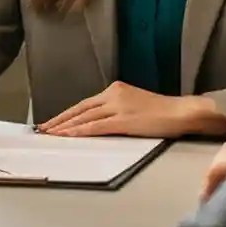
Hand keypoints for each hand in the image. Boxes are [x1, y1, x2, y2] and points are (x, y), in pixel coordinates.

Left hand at [37, 81, 225, 137]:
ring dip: (65, 127)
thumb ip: (117, 110)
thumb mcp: (135, 105)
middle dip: (59, 120)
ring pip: (84, 117)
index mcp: (116, 90)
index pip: (84, 103)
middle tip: (43, 129)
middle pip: (80, 109)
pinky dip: (79, 131)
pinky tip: (68, 136)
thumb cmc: (163, 112)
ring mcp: (118, 106)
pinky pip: (96, 126)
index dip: (66, 114)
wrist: (182, 112)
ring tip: (50, 134)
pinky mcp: (124, 120)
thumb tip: (101, 122)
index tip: (52, 122)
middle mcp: (113, 94)